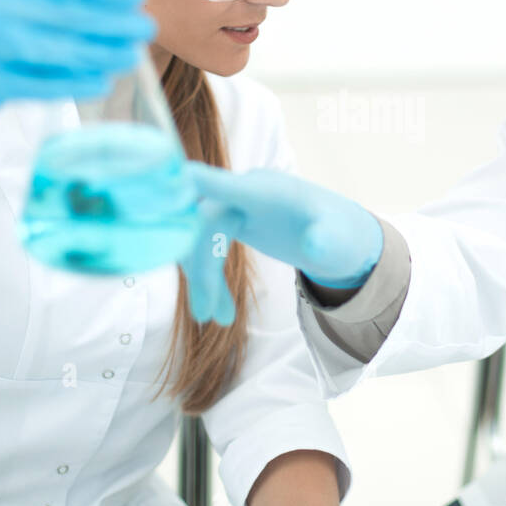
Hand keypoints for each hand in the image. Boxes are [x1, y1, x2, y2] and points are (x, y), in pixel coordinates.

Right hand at [179, 163, 383, 324]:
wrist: (341, 237)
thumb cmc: (342, 234)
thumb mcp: (339, 241)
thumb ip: (326, 240)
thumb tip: (313, 245)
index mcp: (268, 191)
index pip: (222, 184)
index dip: (190, 185)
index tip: (163, 190)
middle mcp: (246, 192)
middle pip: (204, 223)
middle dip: (200, 268)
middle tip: (206, 315)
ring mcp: (237, 205)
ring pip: (200, 239)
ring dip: (202, 280)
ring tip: (215, 321)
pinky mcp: (233, 220)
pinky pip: (206, 247)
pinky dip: (208, 279)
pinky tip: (220, 311)